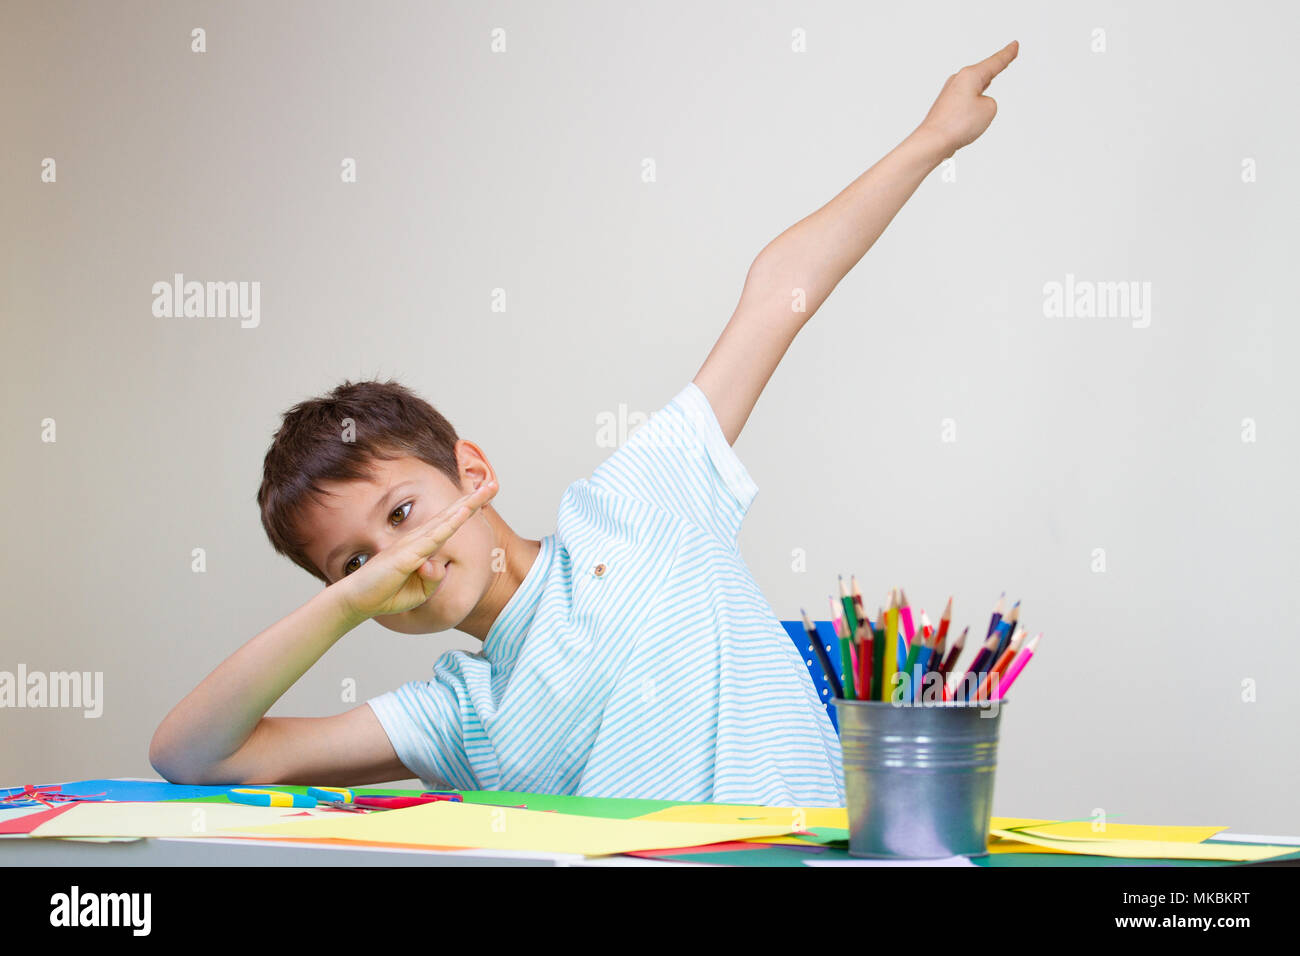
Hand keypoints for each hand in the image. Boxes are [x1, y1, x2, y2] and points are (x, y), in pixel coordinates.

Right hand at [331, 479, 498, 622]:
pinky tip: (463, 513)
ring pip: (446, 520)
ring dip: (466, 505)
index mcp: (422, 547)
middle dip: (473, 499)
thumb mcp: (419, 592)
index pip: (449, 524)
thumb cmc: (386, 594)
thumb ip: (433, 580)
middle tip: (494, 485)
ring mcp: (413, 545)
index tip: (484, 498)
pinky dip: (450, 524)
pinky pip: (433, 538)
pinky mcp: (407, 555)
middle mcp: (418, 540)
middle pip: (451, 515)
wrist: (357, 601)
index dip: (467, 511)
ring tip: (486, 491)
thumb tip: (438, 566)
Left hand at [913, 41, 1018, 159]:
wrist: (933, 140)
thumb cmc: (957, 124)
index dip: (1007, 54)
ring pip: (974, 89)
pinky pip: (965, 101)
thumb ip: (990, 102)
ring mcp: (950, 93)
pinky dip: (972, 102)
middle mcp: (958, 80)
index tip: (1014, 45)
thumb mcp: (989, 109)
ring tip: (991, 79)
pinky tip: (972, 105)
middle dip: (994, 68)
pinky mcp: (945, 106)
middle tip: (1006, 56)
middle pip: (983, 73)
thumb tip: (979, 106)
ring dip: (982, 87)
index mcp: (970, 75)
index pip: (995, 62)